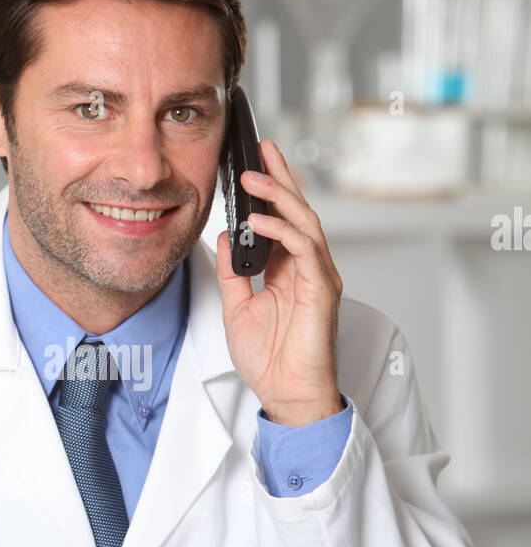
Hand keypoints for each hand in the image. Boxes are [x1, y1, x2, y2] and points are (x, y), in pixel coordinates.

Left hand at [216, 138, 343, 425]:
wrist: (287, 396)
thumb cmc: (270, 360)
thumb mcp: (237, 307)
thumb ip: (232, 271)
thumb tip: (225, 236)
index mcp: (289, 269)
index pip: (282, 217)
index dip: (270, 188)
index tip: (252, 162)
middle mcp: (308, 267)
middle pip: (298, 209)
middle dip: (280, 177)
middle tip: (260, 150)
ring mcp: (318, 276)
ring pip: (304, 221)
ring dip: (279, 195)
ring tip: (253, 177)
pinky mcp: (322, 289)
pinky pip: (304, 249)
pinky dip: (281, 231)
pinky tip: (258, 221)